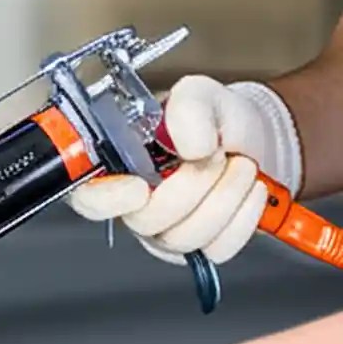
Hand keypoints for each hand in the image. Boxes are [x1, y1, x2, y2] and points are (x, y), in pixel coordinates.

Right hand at [67, 75, 302, 264]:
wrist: (254, 140)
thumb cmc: (215, 121)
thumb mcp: (199, 94)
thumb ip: (189, 109)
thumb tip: (191, 147)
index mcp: (118, 167)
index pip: (88, 197)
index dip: (108, 199)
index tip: (139, 188)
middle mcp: (133, 205)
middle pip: (146, 221)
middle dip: (194, 184)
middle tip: (217, 153)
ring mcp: (164, 232)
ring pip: (185, 238)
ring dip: (227, 196)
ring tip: (239, 166)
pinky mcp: (198, 248)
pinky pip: (217, 249)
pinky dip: (244, 216)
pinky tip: (247, 191)